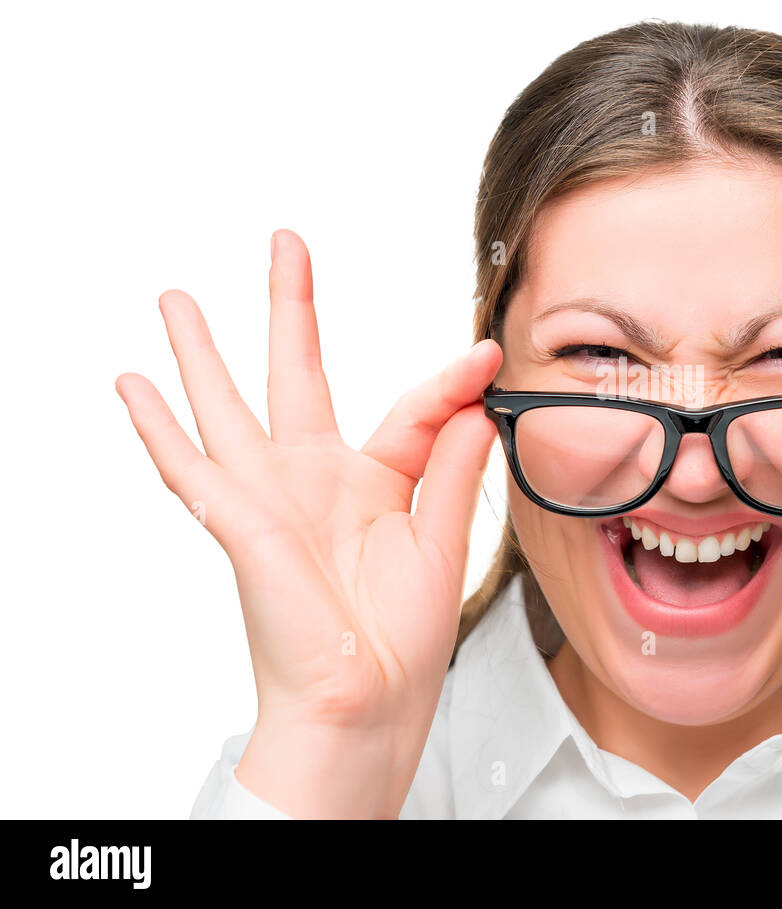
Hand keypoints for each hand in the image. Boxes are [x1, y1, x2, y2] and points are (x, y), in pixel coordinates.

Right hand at [116, 230, 501, 816]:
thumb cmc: (401, 638)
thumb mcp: (442, 539)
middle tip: (285, 243)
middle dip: (291, 307)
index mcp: (375, 483)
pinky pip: (190, 467)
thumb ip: (454, 466)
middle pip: (298, 374)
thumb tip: (478, 403)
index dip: (450, 383)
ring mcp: (273, 498)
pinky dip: (158, 426)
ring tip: (178, 298)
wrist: (369, 702)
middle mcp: (317, 481)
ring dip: (201, 352)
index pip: (411, 410)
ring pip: (228, 406)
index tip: (485, 357)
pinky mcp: (242, 522)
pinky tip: (133, 385)